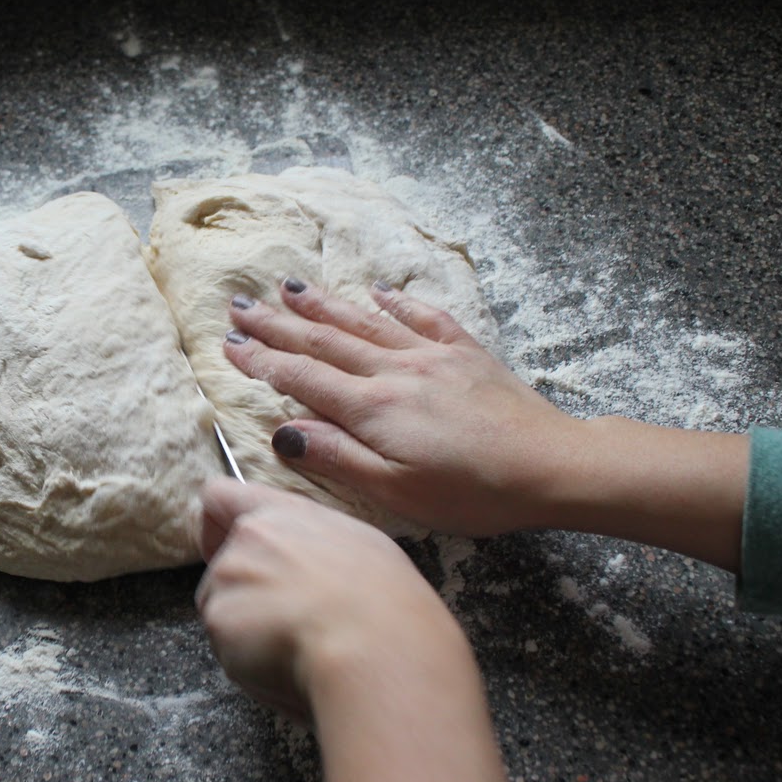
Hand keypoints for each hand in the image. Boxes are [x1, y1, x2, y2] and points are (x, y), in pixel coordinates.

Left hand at [194, 478, 464, 722]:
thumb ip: (312, 541)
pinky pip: (225, 649)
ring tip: (297, 647)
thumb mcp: (359, 545)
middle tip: (285, 621)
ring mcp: (225, 579)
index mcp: (282, 513)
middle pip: (221, 568)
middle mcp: (246, 538)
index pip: (219, 496)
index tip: (227, 546)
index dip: (216, 525)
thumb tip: (305, 562)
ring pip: (222, 611)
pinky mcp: (217, 622)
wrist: (371, 646)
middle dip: (243, 595)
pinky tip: (288, 666)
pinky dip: (249, 664)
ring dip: (246, 632)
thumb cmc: (384, 600)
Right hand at [224, 278, 580, 536]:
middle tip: (239, 305)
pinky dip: (395, 302)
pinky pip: (422, 317)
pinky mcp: (466, 354)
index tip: (228, 346)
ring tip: (288, 287)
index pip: (302, 378)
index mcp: (373, 409)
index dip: (262, 362)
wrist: (552, 466)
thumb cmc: (475, 492)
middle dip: (278, 324)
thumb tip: (284, 430)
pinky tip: (378, 291)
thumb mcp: (398, 493)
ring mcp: (432, 357)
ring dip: (323, 305)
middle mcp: (396, 371)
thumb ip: (338, 458)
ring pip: (365, 322)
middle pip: (325, 341)